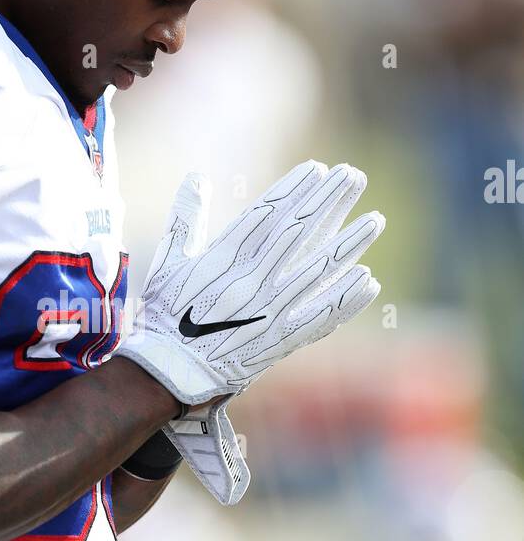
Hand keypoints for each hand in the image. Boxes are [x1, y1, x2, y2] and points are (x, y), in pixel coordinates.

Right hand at [118, 160, 384, 406]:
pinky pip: (320, 318)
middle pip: (298, 234)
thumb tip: (197, 177)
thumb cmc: (166, 315)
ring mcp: (270, 312)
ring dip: (349, 245)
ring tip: (375, 221)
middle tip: (353, 176)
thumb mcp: (166, 263)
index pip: (266, 215)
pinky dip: (345, 300)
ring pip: (317, 271)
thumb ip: (184, 220)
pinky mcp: (280, 341)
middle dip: (328, 202)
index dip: (294, 190)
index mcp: (223, 260)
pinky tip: (368, 279)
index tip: (317, 168)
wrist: (170, 372)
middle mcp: (252, 282)